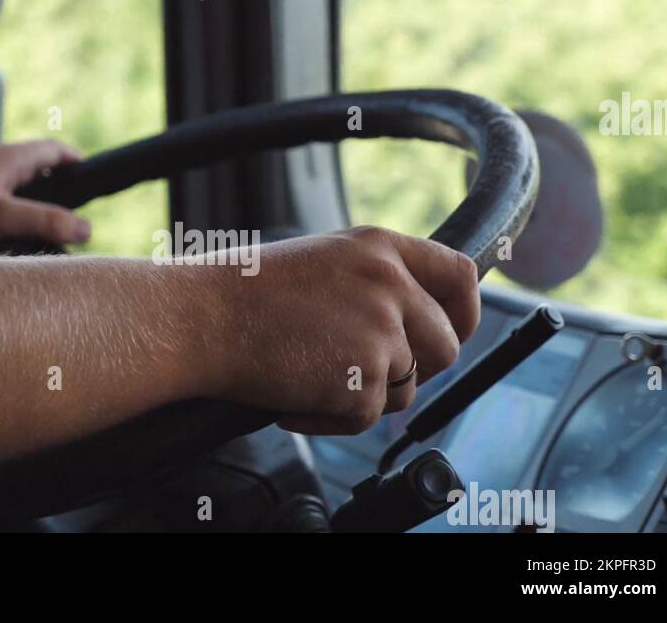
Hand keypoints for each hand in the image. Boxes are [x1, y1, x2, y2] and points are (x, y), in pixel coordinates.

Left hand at [0, 140, 90, 248]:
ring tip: (38, 230)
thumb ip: (44, 221)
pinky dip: (4, 211)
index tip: (92, 179)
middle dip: (56, 188)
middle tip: (69, 213)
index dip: (75, 163)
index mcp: (4, 157)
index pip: (52, 150)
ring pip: (10, 183)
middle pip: (34, 167)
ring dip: (28, 202)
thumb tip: (85, 228)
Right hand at [209, 226, 479, 434]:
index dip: (464, 310)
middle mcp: (390, 286)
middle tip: (365, 372)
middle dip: (414, 368)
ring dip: (364, 393)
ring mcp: (380, 333)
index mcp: (380, 249)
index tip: (453, 328)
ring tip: (310, 376)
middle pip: (445, 345)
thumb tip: (408, 324)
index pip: (459, 275)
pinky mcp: (363, 380)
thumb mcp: (323, 262)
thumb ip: (374, 283)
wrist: (202, 319)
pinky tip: (293, 396)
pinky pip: (366, 418)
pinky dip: (330, 418)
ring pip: (406, 388)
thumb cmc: (243, 293)